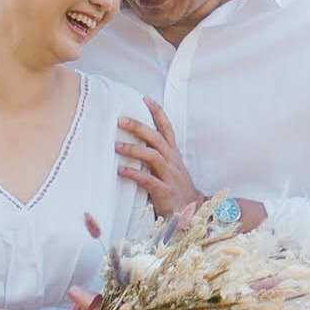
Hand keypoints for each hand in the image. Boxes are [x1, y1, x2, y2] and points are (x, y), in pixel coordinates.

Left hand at [116, 100, 264, 231]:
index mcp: (173, 153)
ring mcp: (169, 175)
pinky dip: (134, 173)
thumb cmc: (176, 187)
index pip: (167, 127)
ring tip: (116, 146)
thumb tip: (134, 143)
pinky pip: (148, 179)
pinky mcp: (165, 190)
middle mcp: (172, 161)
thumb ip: (155, 156)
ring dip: (133, 149)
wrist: (193, 210)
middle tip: (120, 120)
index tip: (145, 98)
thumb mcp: (169, 168)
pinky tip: (121, 171)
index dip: (157, 112)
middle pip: (156, 138)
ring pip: (153, 156)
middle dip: (139, 127)